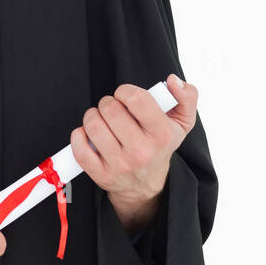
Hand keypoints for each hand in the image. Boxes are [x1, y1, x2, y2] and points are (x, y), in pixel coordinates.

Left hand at [70, 74, 197, 229]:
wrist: (146, 183)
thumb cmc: (160, 146)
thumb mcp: (181, 122)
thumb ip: (186, 96)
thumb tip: (172, 80)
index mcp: (162, 135)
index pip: (136, 99)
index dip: (125, 91)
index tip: (125, 97)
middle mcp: (142, 151)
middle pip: (110, 109)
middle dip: (108, 103)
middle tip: (112, 109)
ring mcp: (120, 165)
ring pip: (93, 125)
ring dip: (92, 116)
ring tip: (101, 120)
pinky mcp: (101, 175)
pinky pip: (79, 148)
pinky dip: (79, 135)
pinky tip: (89, 134)